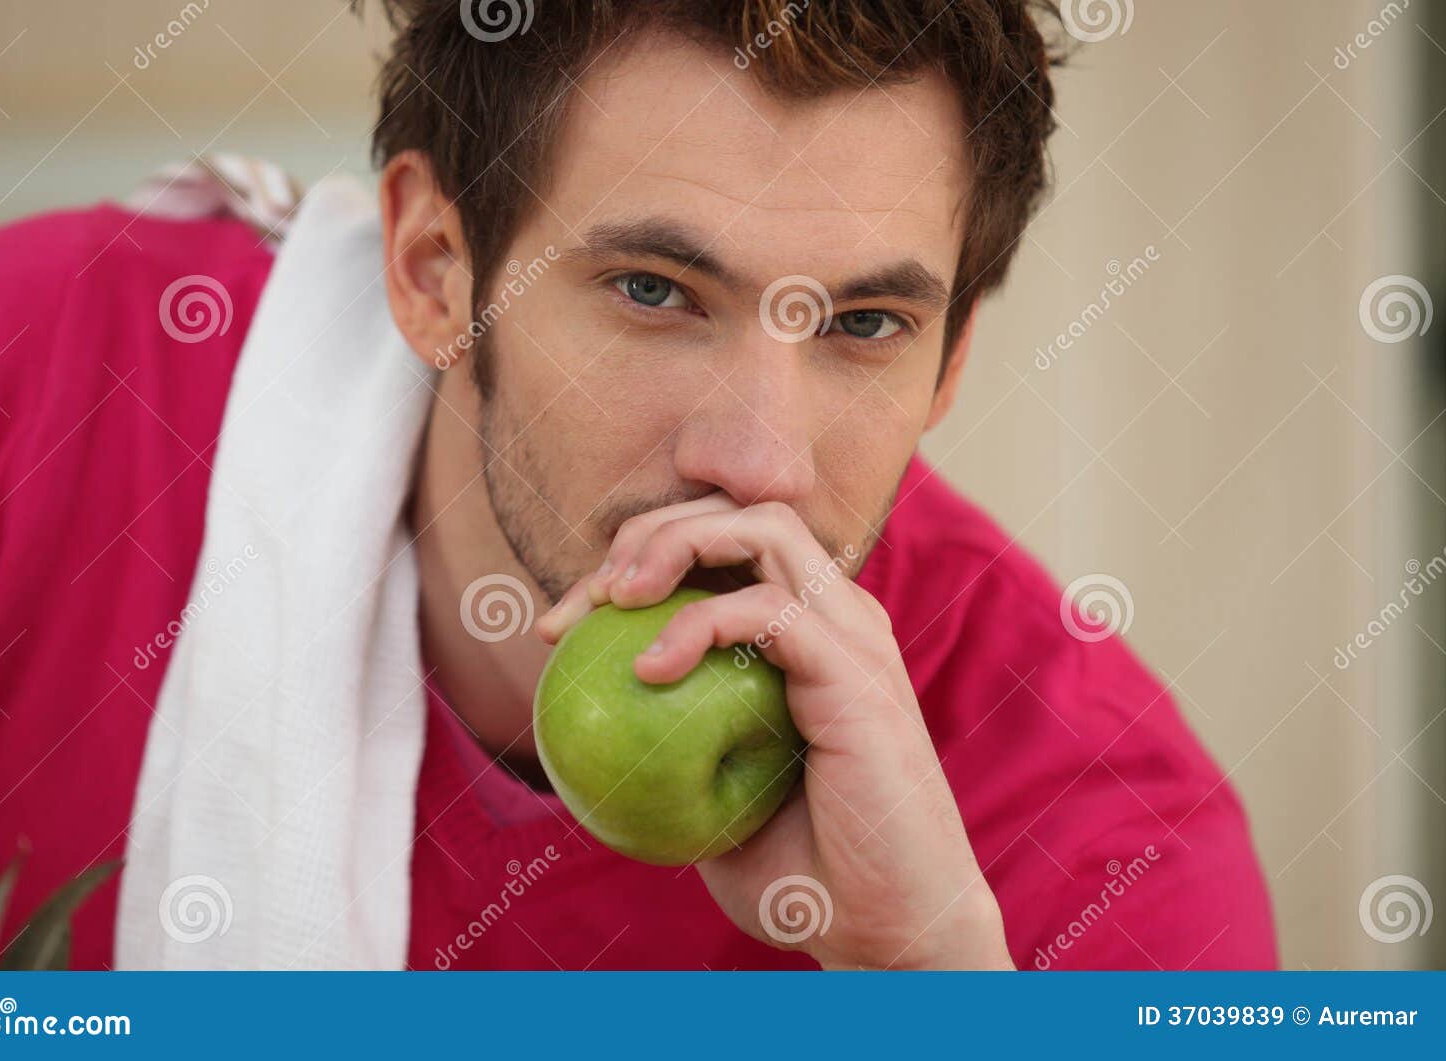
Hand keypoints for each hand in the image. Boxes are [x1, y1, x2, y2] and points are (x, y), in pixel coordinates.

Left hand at [535, 495, 1013, 969]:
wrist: (886, 932)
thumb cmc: (803, 874)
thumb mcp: (712, 800)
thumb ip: (668, 745)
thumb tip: (582, 722)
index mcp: (807, 630)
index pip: (720, 545)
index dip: (635, 558)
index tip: (559, 625)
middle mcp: (836, 615)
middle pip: (737, 512)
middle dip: (648, 531)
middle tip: (585, 601)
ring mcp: (853, 635)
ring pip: (762, 527)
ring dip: (673, 544)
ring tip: (614, 599)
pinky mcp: (856, 672)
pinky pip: (767, 609)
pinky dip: (698, 621)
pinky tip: (648, 670)